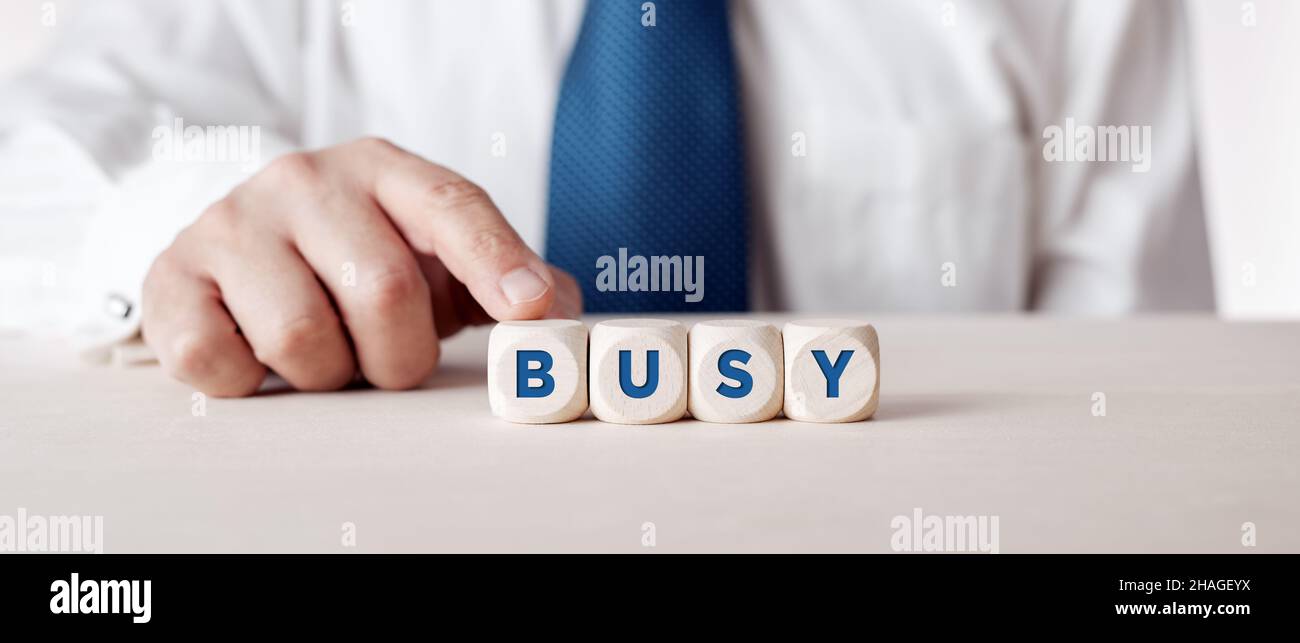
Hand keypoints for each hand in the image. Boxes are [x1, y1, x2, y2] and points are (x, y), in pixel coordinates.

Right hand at [141, 138, 580, 396]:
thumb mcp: (432, 253)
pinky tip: (260, 354)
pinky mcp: (172, 276)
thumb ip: (502, 279)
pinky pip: (219, 362)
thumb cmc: (356, 255)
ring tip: (326, 351)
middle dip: (401, 354)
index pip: (450, 206)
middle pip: (383, 291)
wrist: (241, 243)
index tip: (529, 309)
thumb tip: (561, 313)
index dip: (495, 260)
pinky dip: (253, 382)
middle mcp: (305, 181)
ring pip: (301, 337)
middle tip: (390, 360)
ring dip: (329, 374)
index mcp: (384, 170)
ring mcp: (232, 223)